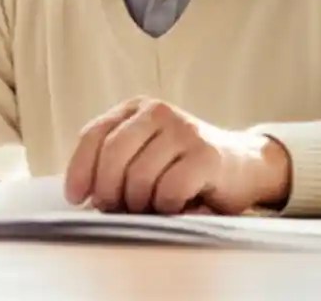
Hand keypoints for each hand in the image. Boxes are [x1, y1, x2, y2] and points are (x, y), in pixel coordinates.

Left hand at [64, 97, 291, 214]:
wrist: (244, 166)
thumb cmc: (184, 168)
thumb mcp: (145, 154)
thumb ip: (115, 162)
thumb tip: (84, 194)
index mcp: (136, 109)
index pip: (94, 134)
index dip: (79, 169)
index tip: (75, 199)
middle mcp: (158, 112)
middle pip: (113, 154)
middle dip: (108, 191)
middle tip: (115, 210)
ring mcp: (184, 130)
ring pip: (139, 176)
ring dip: (139, 203)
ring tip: (150, 208)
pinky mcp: (205, 155)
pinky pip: (168, 190)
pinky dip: (166, 207)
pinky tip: (176, 206)